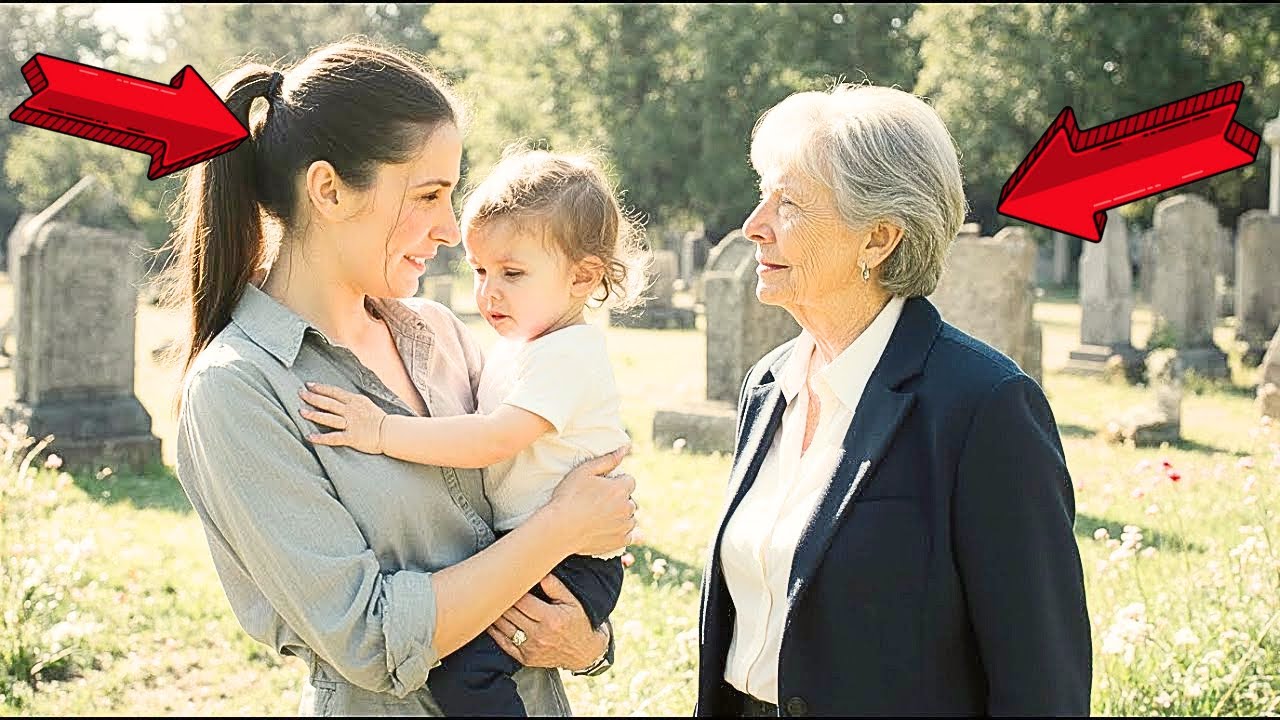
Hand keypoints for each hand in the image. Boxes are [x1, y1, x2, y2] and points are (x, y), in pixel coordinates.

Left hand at [298, 382, 386, 453]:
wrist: (391, 432)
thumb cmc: (379, 419)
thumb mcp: (366, 404)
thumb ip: (352, 401)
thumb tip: (338, 398)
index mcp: (355, 401)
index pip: (334, 392)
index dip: (320, 388)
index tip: (308, 385)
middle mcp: (351, 411)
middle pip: (328, 403)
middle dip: (313, 397)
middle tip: (300, 394)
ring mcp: (351, 424)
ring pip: (328, 418)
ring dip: (314, 414)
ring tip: (301, 412)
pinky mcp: (351, 437)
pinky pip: (333, 437)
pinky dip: (321, 437)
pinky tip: (310, 436)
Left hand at [485, 574, 608, 670]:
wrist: (584, 653)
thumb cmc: (578, 624)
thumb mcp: (573, 602)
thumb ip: (555, 587)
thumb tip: (540, 572)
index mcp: (551, 618)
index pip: (522, 600)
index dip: (512, 589)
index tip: (506, 580)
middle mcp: (539, 635)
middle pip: (510, 613)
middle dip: (501, 599)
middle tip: (493, 587)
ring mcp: (530, 648)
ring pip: (503, 627)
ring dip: (494, 614)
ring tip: (490, 601)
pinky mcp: (524, 658)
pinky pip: (503, 643)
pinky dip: (494, 631)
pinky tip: (490, 621)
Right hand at [547, 445, 637, 556]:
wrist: (559, 528)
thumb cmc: (569, 497)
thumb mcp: (584, 471)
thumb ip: (608, 459)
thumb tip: (626, 448)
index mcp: (620, 488)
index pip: (629, 481)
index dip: (616, 483)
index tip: (601, 488)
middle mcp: (627, 507)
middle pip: (629, 499)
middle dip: (618, 500)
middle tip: (597, 503)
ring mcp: (625, 525)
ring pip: (629, 517)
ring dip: (620, 516)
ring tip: (599, 517)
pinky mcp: (620, 541)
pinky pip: (629, 535)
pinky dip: (622, 532)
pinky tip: (608, 529)